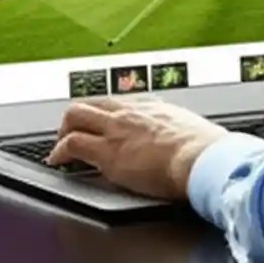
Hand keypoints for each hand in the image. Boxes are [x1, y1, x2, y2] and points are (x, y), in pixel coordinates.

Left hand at [46, 96, 227, 199]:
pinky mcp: (107, 152)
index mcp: (154, 108)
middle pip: (93, 102)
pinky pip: (72, 145)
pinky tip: (56, 160)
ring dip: (64, 130)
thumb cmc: (207, 151)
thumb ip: (185, 135)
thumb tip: (195, 145)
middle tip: (74, 132)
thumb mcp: (195, 133)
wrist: (203, 159)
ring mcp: (116, 129)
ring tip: (59, 146)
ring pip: (75, 115)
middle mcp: (131, 112)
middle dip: (78, 117)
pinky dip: (59, 152)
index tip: (105, 124)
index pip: (121, 104)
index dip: (107, 114)